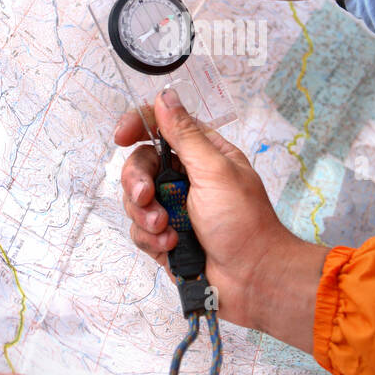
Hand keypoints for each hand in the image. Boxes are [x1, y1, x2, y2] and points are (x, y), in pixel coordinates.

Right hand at [115, 89, 328, 352]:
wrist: (253, 279)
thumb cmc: (243, 222)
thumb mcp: (215, 171)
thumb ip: (185, 135)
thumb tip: (166, 96)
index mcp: (203, 154)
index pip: (162, 126)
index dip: (139, 126)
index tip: (122, 136)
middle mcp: (185, 177)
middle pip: (140, 165)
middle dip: (137, 182)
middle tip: (145, 197)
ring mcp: (174, 208)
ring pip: (134, 201)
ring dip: (146, 216)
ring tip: (168, 231)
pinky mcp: (165, 238)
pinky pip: (140, 231)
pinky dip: (152, 240)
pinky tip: (172, 247)